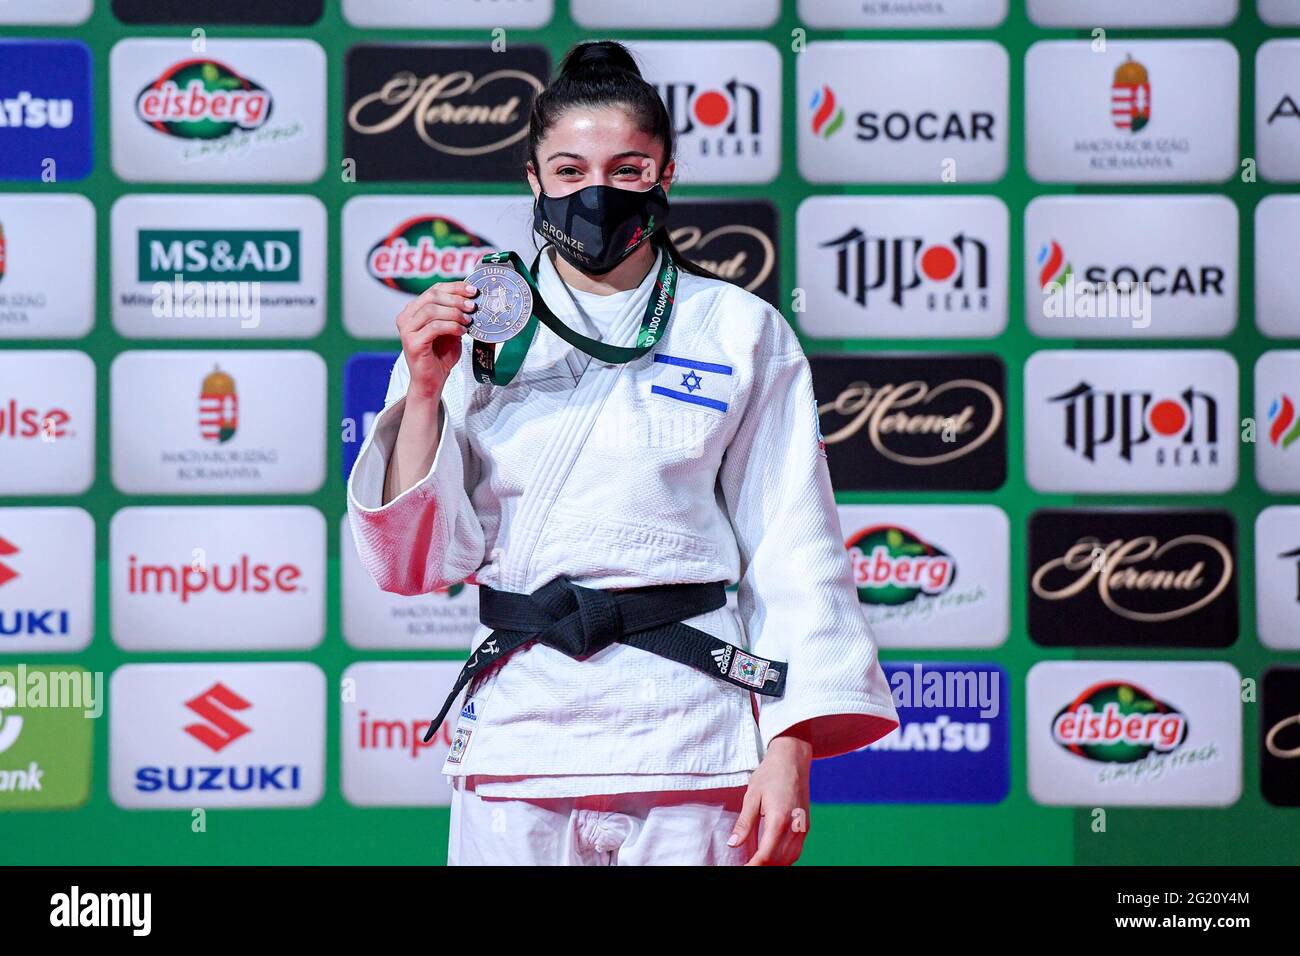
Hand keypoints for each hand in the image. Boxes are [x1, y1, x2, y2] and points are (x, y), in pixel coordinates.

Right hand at [396, 279, 477, 401]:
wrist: (432, 380)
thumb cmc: (441, 354)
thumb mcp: (451, 328)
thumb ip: (455, 313)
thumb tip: (472, 298)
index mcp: (414, 309)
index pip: (434, 289)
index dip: (455, 287)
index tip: (473, 291)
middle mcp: (406, 317)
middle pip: (432, 296)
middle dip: (456, 299)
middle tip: (472, 306)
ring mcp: (407, 330)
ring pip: (432, 310)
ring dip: (454, 313)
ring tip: (468, 321)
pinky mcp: (412, 342)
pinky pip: (434, 327)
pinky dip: (451, 327)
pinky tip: (462, 332)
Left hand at [730, 723, 813, 865]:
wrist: (792, 758)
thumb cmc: (770, 774)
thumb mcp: (752, 796)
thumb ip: (744, 823)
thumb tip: (733, 844)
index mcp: (779, 820)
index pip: (766, 854)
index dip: (753, 865)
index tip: (743, 868)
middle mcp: (794, 827)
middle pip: (779, 860)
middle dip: (763, 866)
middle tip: (748, 865)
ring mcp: (803, 827)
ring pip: (791, 858)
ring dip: (775, 864)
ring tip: (758, 862)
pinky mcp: (806, 825)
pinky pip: (797, 850)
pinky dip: (786, 858)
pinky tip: (773, 856)